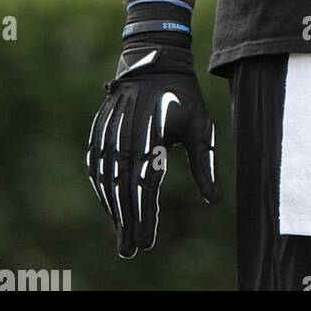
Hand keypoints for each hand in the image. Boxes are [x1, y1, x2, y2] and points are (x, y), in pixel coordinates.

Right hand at [86, 41, 219, 256]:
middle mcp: (127, 137)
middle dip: (126, 223)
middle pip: (123, 190)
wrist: (155, 60)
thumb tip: (214, 200)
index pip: (145, 187)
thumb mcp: (201, 126)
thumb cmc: (183, 96)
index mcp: (154, 137)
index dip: (144, 217)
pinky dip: (102, 189)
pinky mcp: (100, 130)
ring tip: (122, 233)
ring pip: (106, 180)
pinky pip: (96, 165)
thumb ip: (204, 164)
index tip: (146, 243)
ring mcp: (110, 133)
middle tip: (130, 250)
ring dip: (112, 209)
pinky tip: (109, 205)